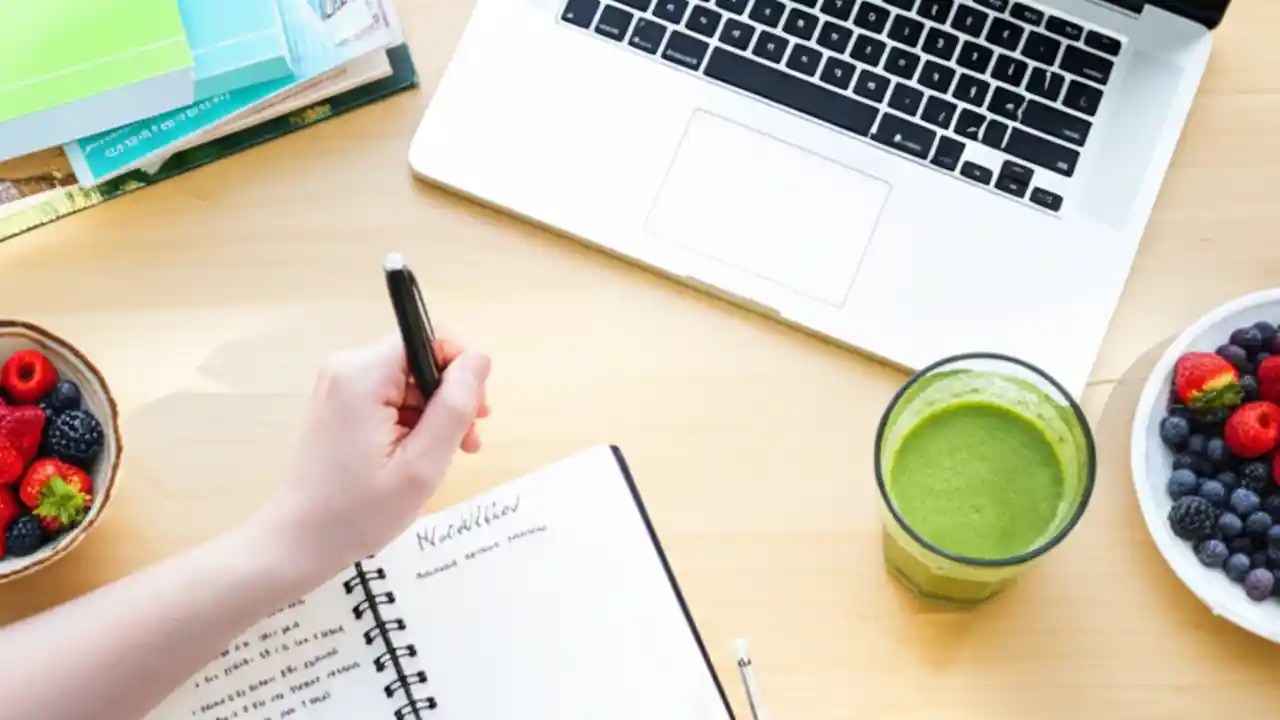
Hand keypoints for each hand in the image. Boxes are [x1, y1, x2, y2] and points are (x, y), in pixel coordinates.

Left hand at [250, 336, 491, 580]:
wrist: (300, 541)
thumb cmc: (358, 511)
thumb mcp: (422, 463)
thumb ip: (455, 406)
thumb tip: (480, 359)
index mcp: (363, 375)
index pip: (429, 335)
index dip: (462, 365)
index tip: (477, 409)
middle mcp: (348, 368)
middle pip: (421, 359)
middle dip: (452, 397)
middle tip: (468, 443)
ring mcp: (341, 385)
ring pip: (411, 381)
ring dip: (436, 414)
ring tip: (448, 455)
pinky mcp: (341, 403)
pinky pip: (392, 397)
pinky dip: (415, 421)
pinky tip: (421, 454)